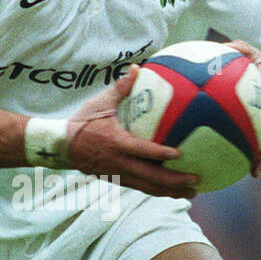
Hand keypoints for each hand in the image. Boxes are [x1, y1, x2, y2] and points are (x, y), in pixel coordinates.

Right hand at [66, 65, 199, 198]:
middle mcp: (120, 163)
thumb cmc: (83, 123)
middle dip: (176, 181)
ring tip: (191, 192)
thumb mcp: (100, 104)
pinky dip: (159, 191)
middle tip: (197, 179)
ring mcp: (119, 174)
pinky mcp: (118, 180)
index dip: (161, 154)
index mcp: (117, 144)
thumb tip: (137, 68)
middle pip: (152, 177)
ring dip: (171, 191)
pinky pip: (142, 188)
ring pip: (149, 187)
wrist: (63, 146)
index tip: (180, 154)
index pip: (143, 151)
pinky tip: (173, 191)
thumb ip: (121, 88)